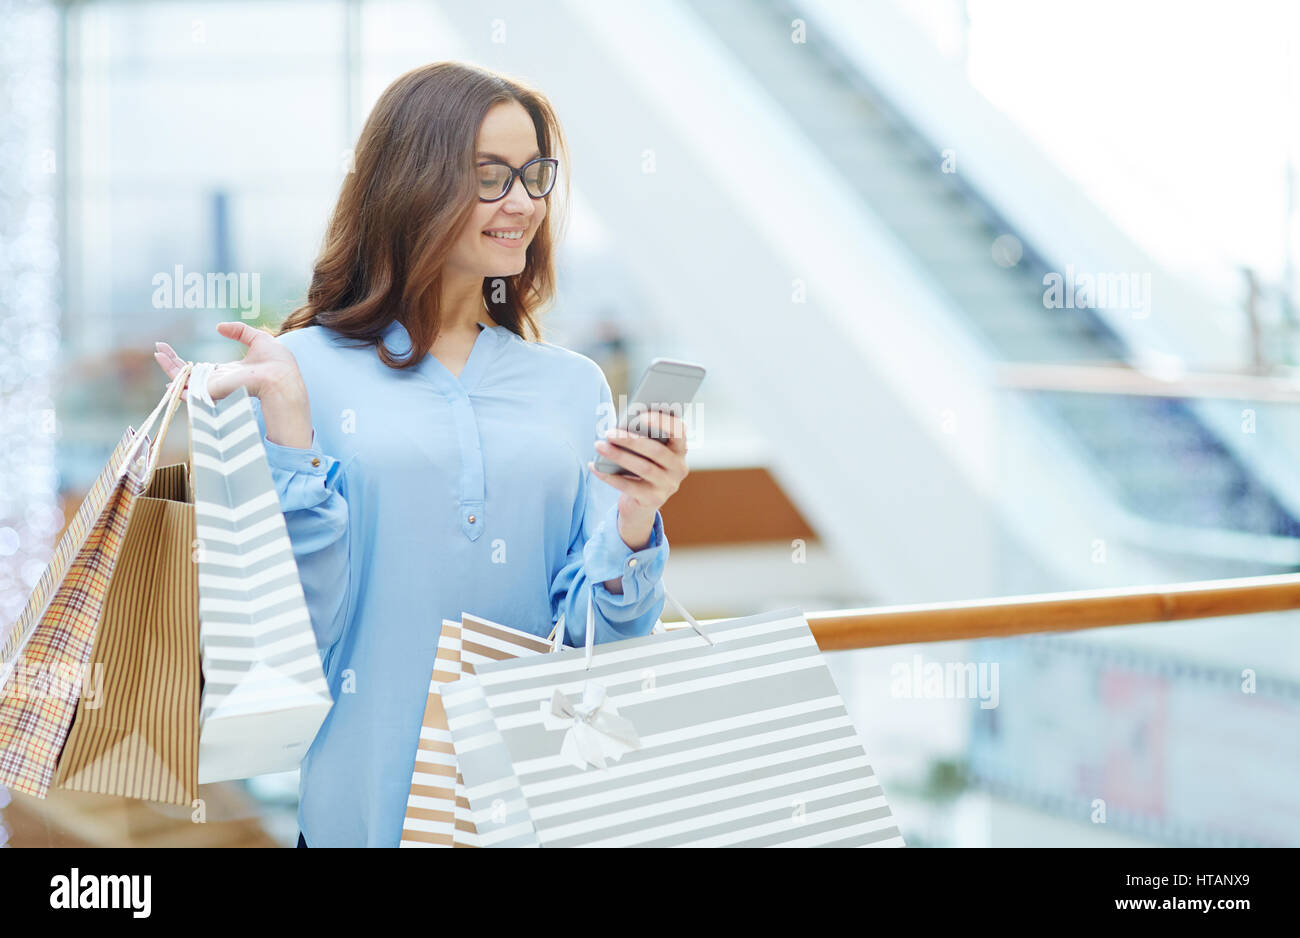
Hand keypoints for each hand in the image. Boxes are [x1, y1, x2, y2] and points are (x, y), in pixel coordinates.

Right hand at [153, 322, 313, 448]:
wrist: (283, 377)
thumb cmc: (278, 362)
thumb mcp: (258, 338)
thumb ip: (239, 331)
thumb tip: (219, 327)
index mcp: (227, 373)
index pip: (199, 368)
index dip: (182, 359)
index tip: (167, 347)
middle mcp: (218, 382)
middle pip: (188, 375)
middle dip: (171, 362)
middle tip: (158, 349)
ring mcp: (216, 388)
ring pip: (185, 382)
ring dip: (170, 368)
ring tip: (158, 353)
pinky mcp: (215, 391)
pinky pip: (191, 391)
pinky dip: (177, 386)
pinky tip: (166, 378)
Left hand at [589, 410, 688, 549]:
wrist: (641, 503)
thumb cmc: (642, 467)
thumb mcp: (646, 453)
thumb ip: (643, 438)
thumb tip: (622, 426)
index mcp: (679, 450)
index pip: (679, 432)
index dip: (663, 422)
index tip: (641, 415)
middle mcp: (678, 468)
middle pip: (656, 451)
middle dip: (630, 440)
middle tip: (609, 433)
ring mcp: (668, 486)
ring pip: (643, 468)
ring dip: (618, 455)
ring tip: (599, 446)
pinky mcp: (654, 500)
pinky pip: (628, 486)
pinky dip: (608, 476)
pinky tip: (594, 467)